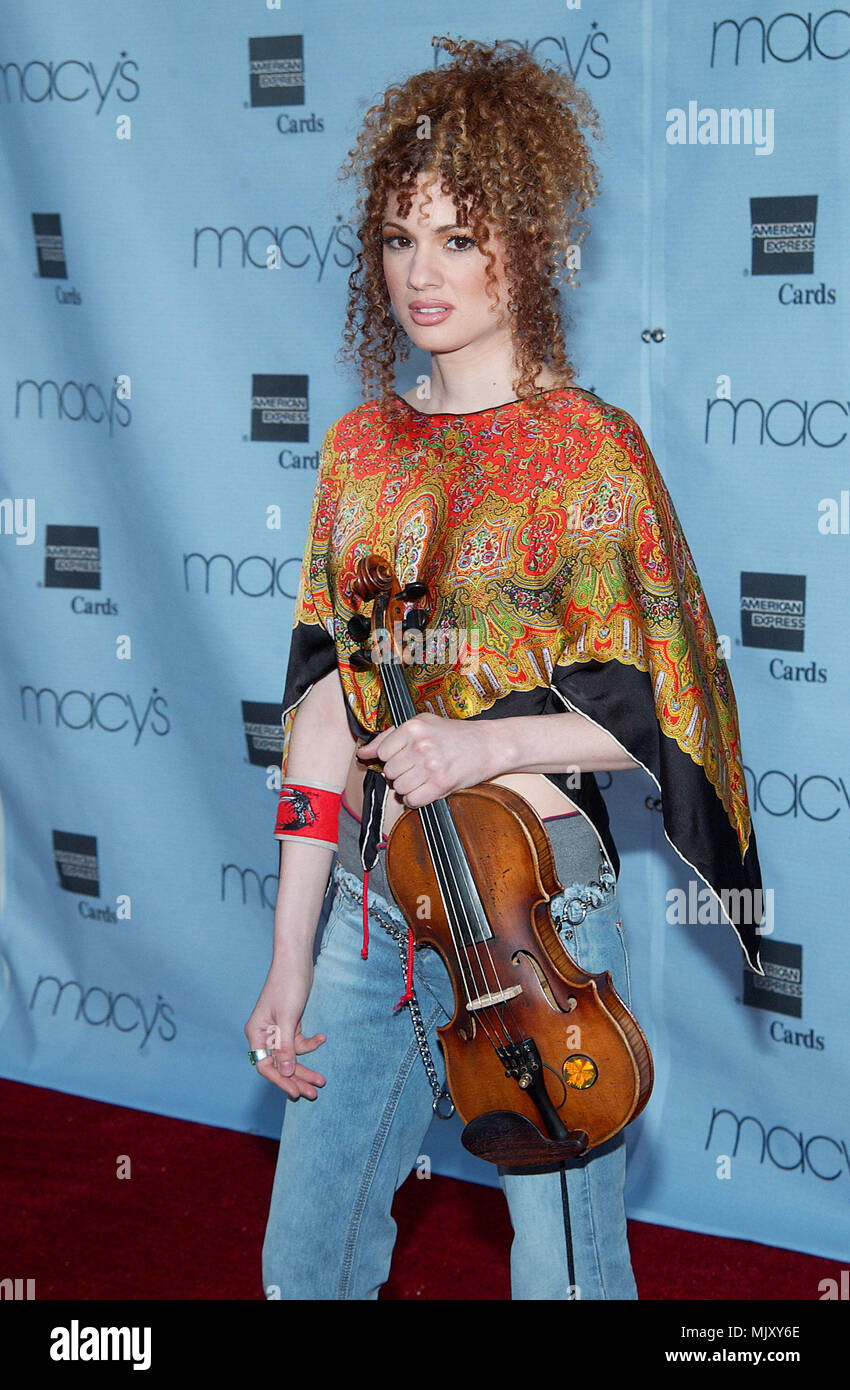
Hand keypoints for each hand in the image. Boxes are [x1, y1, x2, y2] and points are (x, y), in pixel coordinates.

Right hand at [244, 955, 326, 1099]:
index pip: (266, 1066)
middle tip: (314, 1093)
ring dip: (306, 1066)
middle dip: (297, 1078)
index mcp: (257, 1034)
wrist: (296, 961)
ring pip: (291, 1056)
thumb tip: (284, 1073)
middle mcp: (265, 1034)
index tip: (296, 1092)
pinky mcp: (290, 1023)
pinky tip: (322, 1037)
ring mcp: (278, 1029)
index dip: (281, 1081)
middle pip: (280, 1064)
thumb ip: (285, 1047)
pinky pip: (298, 1042)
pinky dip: (310, 1043)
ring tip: (322, 1080)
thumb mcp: (287, 1018)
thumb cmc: (288, 986)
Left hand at [355, 712, 496, 807]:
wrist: (488, 745)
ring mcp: (431, 766)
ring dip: (408, 787)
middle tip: (417, 767)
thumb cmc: (454, 734)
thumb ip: (388, 737)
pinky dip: (416, 799)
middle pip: (390, 772)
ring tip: (423, 777)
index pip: (382, 752)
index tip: (405, 755)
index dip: (392, 757)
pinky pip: (413, 801)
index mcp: (413, 727)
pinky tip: (426, 788)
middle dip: (401, 773)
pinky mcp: (441, 784)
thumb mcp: (422, 724)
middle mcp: (420, 746)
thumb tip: (363, 753)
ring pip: (399, 788)